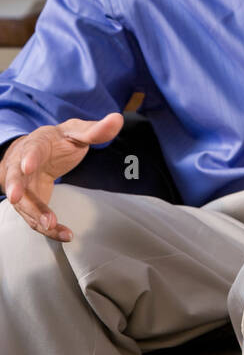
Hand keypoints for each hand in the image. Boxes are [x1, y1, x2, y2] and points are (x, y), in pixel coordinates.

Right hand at [0, 113, 123, 240]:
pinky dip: (48, 229)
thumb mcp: (75, 132)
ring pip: (23, 202)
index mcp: (36, 144)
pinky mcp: (28, 203)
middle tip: (15, 197)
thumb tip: (117, 119)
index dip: (29, 157)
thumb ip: (95, 130)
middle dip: (15, 187)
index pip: (31, 149)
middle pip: (15, 177)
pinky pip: (34, 218)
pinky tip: (65, 235)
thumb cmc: (57, 142)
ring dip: (34, 214)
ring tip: (50, 225)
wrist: (36, 154)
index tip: (28, 166)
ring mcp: (23, 187)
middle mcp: (22, 165)